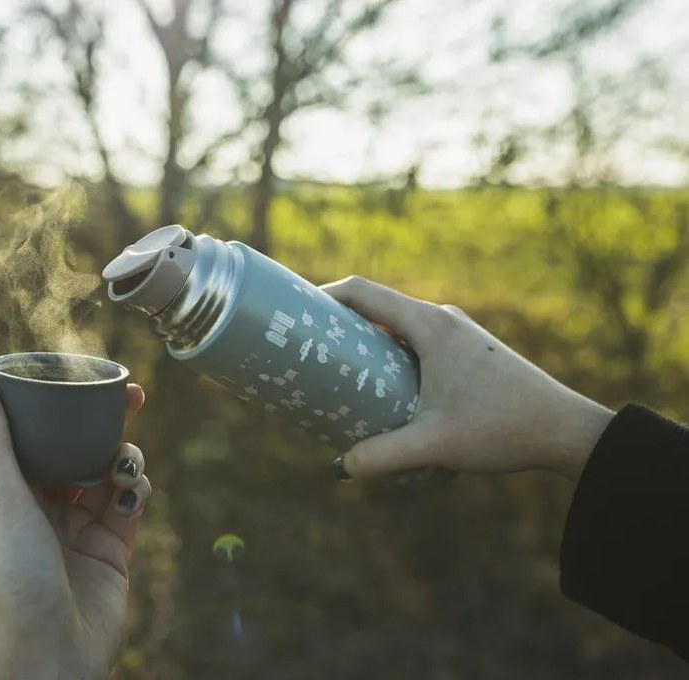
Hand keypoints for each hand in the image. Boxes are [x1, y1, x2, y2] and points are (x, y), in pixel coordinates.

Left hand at [0, 374, 150, 679]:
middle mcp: (50, 506)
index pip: (40, 434)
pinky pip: (133, 502)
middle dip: (107, 420)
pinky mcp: (116, 548)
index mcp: (16, 493)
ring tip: (123, 469)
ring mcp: (85, 527)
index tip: (85, 374)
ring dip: (125, 457)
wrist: (53, 658)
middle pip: (82, 447)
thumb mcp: (5, 504)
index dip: (62, 403)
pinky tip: (130, 495)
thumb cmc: (17, 584)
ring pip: (112, 471)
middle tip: (134, 394)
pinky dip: (137, 490)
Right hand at [319, 276, 614, 481]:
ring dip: (366, 340)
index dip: (324, 295)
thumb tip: (339, 469)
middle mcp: (443, 319)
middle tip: (307, 349)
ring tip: (338, 371)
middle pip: (377, 305)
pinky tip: (383, 386)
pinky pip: (416, 340)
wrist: (566, 430)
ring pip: (398, 324)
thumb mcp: (434, 445)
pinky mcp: (469, 350)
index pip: (364, 291)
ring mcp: (459, 333)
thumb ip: (382, 456)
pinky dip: (390, 352)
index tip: (295, 313)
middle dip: (338, 323)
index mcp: (430, 325)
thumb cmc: (502, 428)